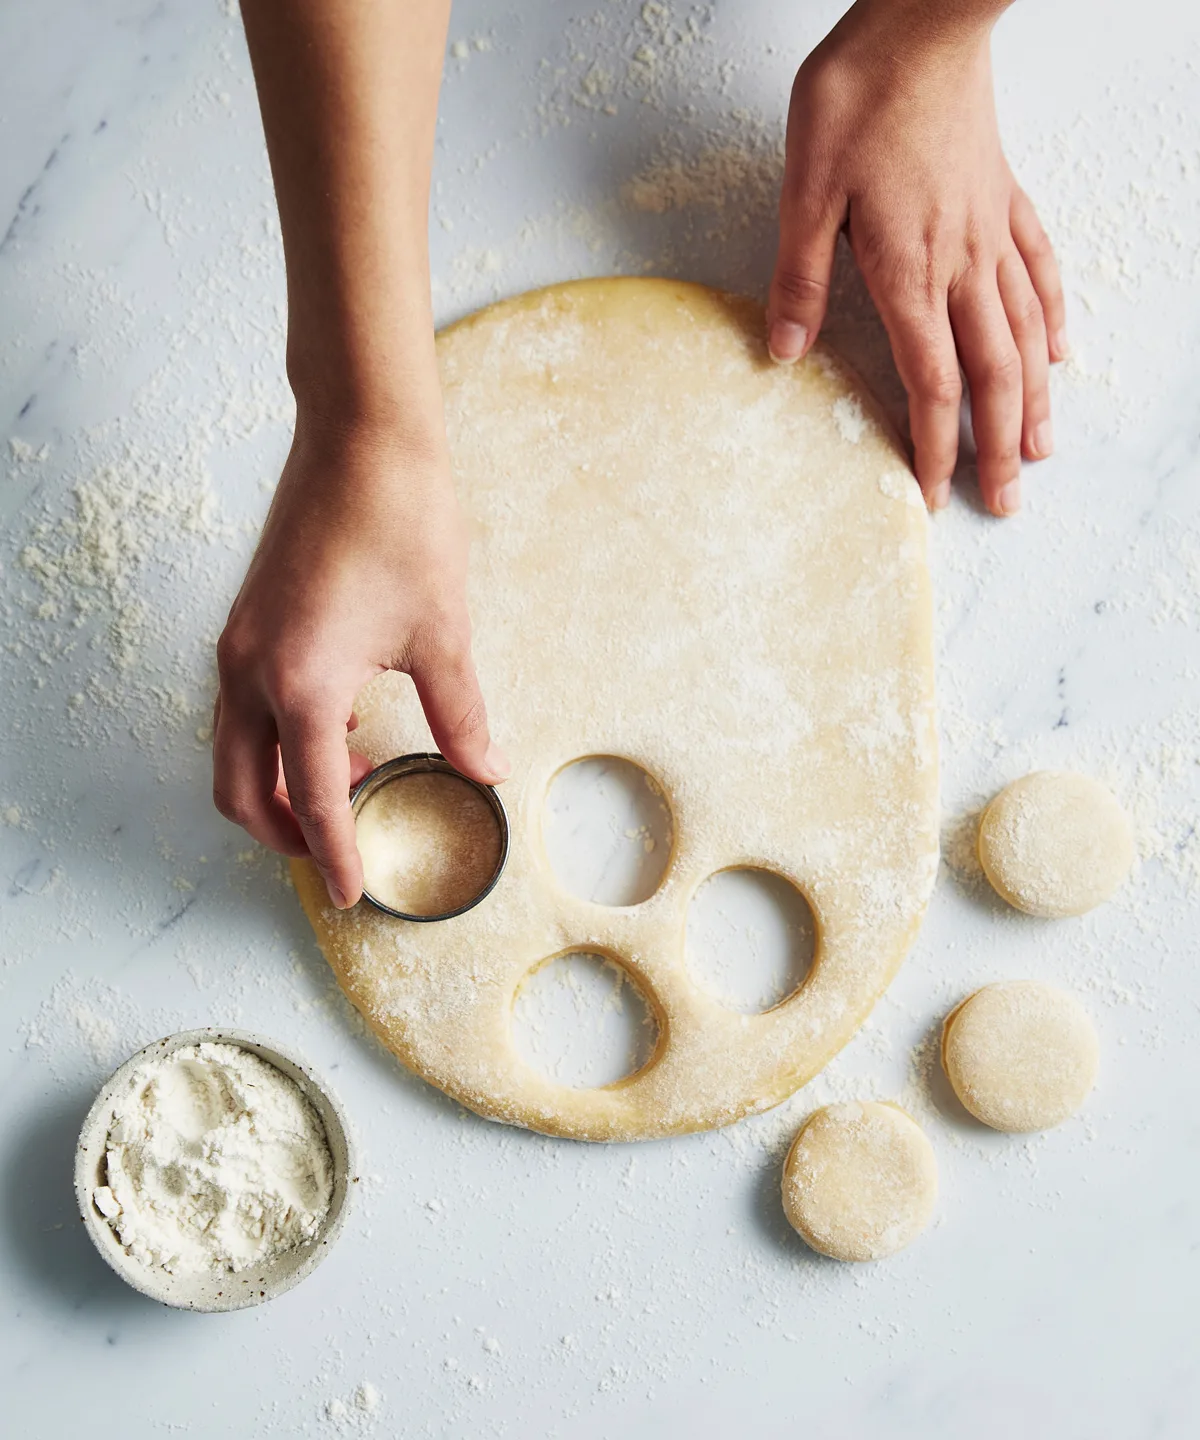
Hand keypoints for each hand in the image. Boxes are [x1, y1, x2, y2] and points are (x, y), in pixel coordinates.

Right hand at [213, 417, 507, 908]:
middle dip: (284, 834)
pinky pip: (239, 710)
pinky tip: (335, 729)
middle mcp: (250, 672)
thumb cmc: (404, 525)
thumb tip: (485, 770)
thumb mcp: (443, 633)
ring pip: (233, 751)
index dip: (333, 856)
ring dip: (275, 788)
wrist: (362, 438)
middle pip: (240, 790)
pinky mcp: (244, 624)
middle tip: (340, 851)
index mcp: (301, 683)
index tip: (350, 895)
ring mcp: (238, 646)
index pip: (311, 800)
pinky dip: (273, 742)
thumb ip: (461, 714)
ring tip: (348, 787)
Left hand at [767, 0, 1065, 516]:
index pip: (932, 383)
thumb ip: (800, 277)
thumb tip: (786, 352)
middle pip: (991, 375)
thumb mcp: (806, 189)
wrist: (923, 17)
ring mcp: (992, 232)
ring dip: (1032, 399)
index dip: (936, 447)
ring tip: (1039, 450)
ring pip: (1025, 333)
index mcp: (909, 271)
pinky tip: (1059, 348)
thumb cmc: (861, 94)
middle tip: (1006, 502)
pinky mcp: (1005, 199)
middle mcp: (962, 263)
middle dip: (996, 447)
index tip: (935, 495)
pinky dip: (1051, 316)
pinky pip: (1041, 269)